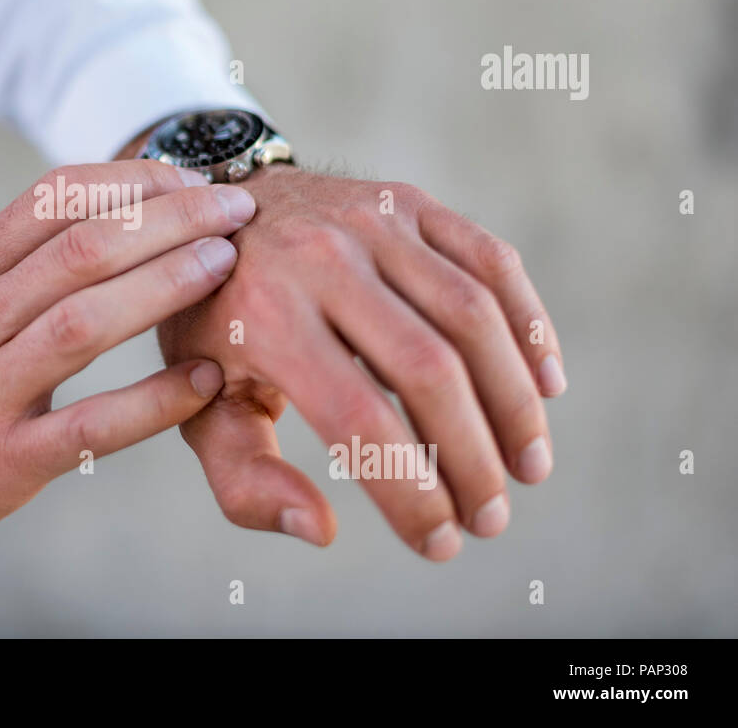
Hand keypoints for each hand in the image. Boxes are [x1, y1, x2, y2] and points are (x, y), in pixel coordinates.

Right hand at [0, 161, 258, 588]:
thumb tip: (83, 227)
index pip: (52, 199)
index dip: (133, 179)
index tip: (189, 178)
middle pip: (84, 245)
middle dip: (172, 218)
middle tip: (237, 207)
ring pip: (86, 319)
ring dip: (167, 285)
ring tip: (227, 266)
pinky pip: (90, 426)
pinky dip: (153, 401)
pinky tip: (203, 383)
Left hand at [158, 164, 564, 560]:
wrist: (209, 213)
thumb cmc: (209, 322)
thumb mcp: (199, 400)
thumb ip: (244, 475)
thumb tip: (320, 530)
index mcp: (265, 316)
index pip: (359, 419)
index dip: (411, 491)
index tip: (441, 543)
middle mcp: (322, 259)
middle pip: (429, 370)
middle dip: (473, 458)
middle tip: (491, 519)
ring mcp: (371, 221)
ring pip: (472, 315)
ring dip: (513, 401)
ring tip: (530, 468)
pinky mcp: (409, 201)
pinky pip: (491, 260)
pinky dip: (529, 324)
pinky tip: (545, 385)